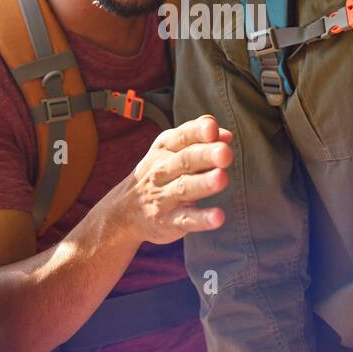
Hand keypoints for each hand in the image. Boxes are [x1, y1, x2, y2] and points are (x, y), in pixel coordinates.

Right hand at [112, 114, 233, 245]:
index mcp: (165, 149)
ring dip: (204, 183)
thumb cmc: (159, 174)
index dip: (197, 132)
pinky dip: (202, 219)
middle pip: (185, 161)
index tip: (212, 129)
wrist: (125, 212)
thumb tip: (227, 135)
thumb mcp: (170, 150)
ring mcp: (164, 198)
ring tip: (222, 178)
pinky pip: (186, 220)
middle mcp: (162, 171)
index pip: (182, 136)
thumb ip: (198, 139)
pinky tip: (218, 217)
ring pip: (185, 188)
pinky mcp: (168, 222)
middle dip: (205, 156)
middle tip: (225, 153)